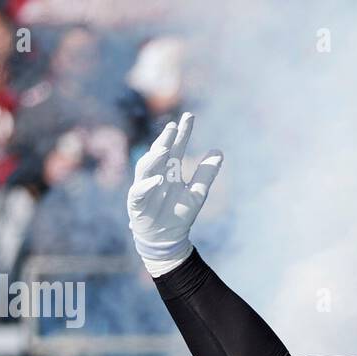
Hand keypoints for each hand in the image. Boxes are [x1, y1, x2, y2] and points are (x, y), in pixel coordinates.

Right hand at [127, 112, 223, 276]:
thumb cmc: (179, 214)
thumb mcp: (198, 193)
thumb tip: (219, 152)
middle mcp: (156, 175)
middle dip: (165, 139)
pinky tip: (158, 180)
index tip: (189, 116)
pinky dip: (148, 185)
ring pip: (146, 168)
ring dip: (154, 158)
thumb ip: (206, 173)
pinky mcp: (137, 202)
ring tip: (164, 149)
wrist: (167, 238)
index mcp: (170, 170)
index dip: (182, 132)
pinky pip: (140, 191)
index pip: (176, 147)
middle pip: (159, 152)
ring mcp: (144, 187)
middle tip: (173, 126)